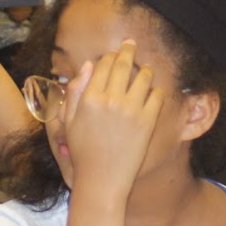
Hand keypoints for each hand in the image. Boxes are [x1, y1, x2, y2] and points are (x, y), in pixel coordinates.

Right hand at [62, 41, 164, 194]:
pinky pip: (157, 96)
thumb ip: (75, 92)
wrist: (102, 181)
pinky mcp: (147, 121)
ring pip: (144, 77)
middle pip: (123, 64)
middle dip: (128, 51)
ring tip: (146, 69)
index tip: (115, 53)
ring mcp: (131, 110)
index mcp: (89, 98)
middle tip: (132, 44)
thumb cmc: (83, 152)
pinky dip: (156, 91)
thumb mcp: (68, 122)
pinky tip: (153, 92)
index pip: (102, 65)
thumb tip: (86, 66)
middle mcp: (110, 100)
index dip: (110, 56)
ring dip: (145, 69)